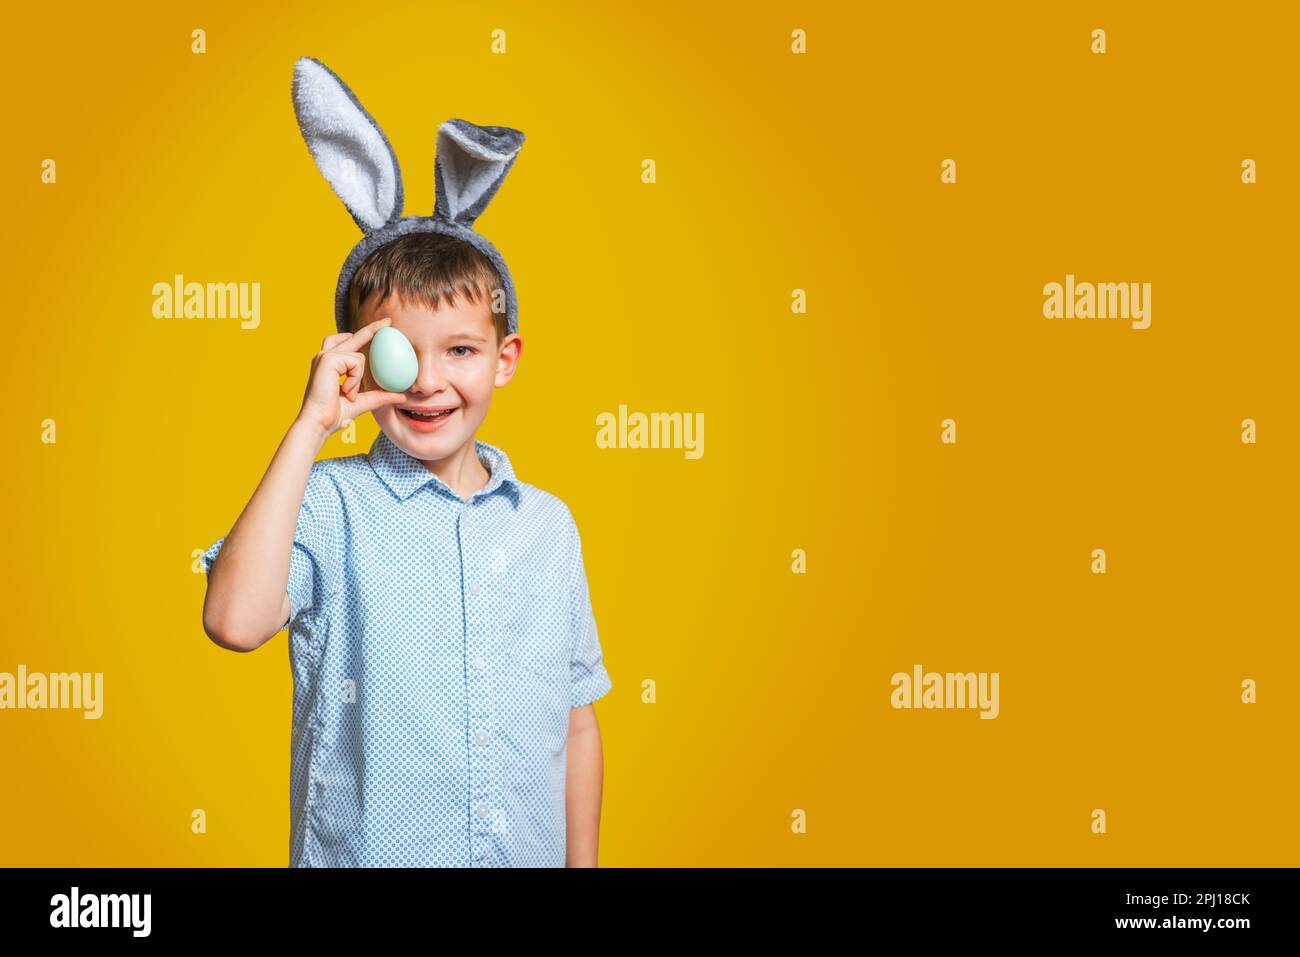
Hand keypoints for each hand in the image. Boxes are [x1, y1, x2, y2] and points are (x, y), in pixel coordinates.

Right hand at [296, 317, 407, 436]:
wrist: (319, 422)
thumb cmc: (334, 415)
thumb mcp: (362, 402)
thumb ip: (380, 396)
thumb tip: (402, 395)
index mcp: (330, 363)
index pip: (349, 342)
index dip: (365, 334)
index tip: (381, 327)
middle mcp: (326, 356)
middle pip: (352, 336)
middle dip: (372, 328)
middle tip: (389, 321)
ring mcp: (325, 355)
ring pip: (358, 355)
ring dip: (358, 377)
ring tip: (348, 393)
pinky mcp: (328, 358)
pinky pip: (355, 362)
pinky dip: (354, 378)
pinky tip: (345, 390)